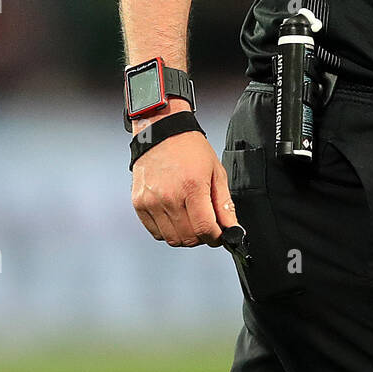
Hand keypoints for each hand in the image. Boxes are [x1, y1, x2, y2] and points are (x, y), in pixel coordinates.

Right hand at [131, 128, 238, 247]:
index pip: (204, 228)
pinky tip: (175, 216)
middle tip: (206, 226)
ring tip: (190, 220)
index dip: (215, 238)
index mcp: (192, 187)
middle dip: (202, 238)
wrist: (162, 132)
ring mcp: (151, 201)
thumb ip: (224, 204)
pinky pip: (155, 232)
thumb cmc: (190, 149)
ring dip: (185, 236)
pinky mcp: (139, 204)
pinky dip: (168, 231)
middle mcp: (169, 196)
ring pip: (172, 238)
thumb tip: (232, 228)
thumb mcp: (216, 172)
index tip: (219, 236)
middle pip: (188, 238)